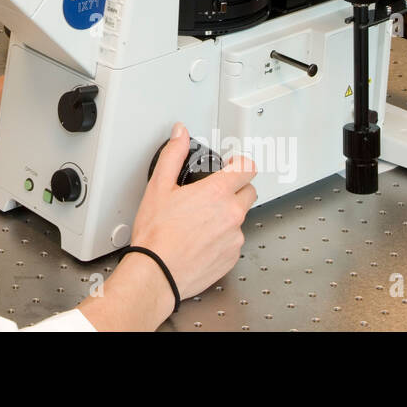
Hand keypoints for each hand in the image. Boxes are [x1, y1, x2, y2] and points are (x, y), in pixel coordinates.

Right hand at [78, 122, 255, 330]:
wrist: (157, 272)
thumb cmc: (156, 234)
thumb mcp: (158, 186)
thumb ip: (173, 154)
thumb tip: (180, 134)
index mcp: (217, 193)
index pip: (248, 167)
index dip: (241, 162)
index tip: (233, 165)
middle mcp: (232, 215)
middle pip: (250, 191)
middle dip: (236, 188)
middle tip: (215, 192)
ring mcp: (235, 238)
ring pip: (241, 218)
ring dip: (227, 215)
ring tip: (201, 220)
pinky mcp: (232, 258)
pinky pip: (234, 241)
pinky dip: (223, 238)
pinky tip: (202, 239)